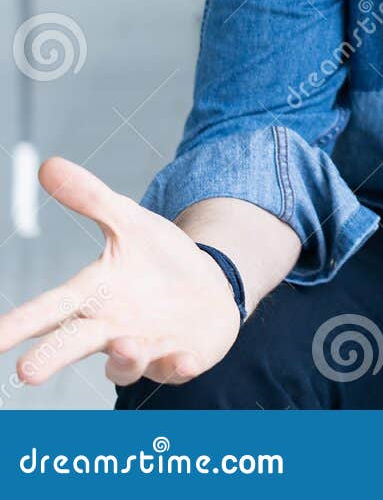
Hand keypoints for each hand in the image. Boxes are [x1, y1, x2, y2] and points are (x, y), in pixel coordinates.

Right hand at [0, 157, 241, 388]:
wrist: (209, 284)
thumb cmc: (157, 259)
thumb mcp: (130, 222)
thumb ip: (92, 198)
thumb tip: (47, 164)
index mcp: (93, 296)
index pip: (48, 309)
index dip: (17, 324)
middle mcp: (111, 328)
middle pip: (73, 345)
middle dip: (50, 358)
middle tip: (28, 372)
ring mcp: (147, 347)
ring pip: (125, 363)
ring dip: (124, 359)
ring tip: (124, 344)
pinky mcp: (183, 356)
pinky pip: (178, 367)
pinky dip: (179, 366)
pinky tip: (184, 360)